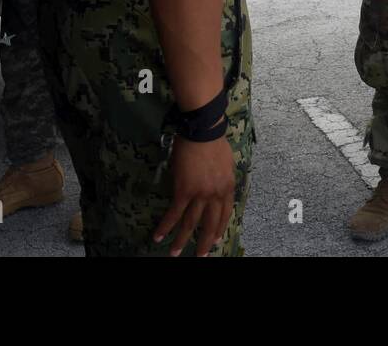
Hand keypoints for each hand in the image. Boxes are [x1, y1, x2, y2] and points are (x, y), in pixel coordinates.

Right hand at [153, 136, 236, 256]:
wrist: (203, 131)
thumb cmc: (214, 141)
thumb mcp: (227, 162)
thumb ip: (223, 178)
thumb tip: (218, 187)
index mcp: (228, 187)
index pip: (225, 214)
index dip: (219, 228)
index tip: (214, 240)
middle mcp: (216, 194)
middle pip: (210, 224)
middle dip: (203, 243)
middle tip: (199, 256)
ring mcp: (200, 194)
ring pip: (191, 223)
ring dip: (181, 240)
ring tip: (174, 254)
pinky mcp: (184, 191)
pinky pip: (175, 213)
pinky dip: (166, 226)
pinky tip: (159, 236)